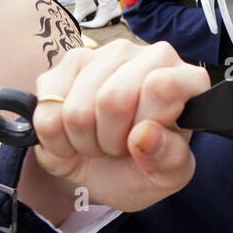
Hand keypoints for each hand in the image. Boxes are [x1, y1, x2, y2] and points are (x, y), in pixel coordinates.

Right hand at [31, 39, 208, 211]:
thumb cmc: (144, 167)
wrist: (105, 171)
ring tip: (101, 140)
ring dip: (85, 141)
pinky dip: (58, 139)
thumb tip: (145, 134)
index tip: (146, 139)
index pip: (164, 86)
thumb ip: (169, 158)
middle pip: (113, 99)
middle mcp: (147, 56)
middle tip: (121, 146)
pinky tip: (75, 133)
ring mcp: (104, 55)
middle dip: (112, 139)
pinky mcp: (65, 65)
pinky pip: (47, 113)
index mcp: (185, 78)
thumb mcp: (168, 176)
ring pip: (77, 109)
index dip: (147, 123)